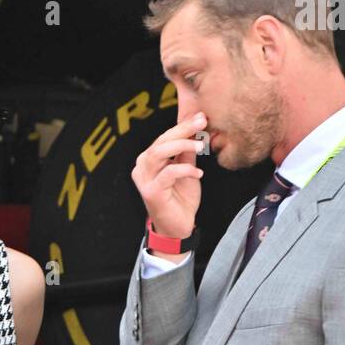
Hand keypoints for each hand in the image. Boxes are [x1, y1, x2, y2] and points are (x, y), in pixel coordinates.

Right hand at [131, 111, 206, 239]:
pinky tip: (198, 173)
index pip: (164, 136)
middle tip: (201, 122)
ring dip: (181, 146)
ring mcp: (145, 180)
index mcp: (149, 159)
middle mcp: (142, 167)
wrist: (178, 228)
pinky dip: (185, 170)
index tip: (200, 116)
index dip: (182, 125)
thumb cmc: (180, 199)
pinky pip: (168, 174)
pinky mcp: (151, 192)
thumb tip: (197, 127)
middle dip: (182, 130)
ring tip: (200, 147)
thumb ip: (188, 151)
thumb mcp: (187, 169)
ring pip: (159, 153)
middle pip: (161, 141)